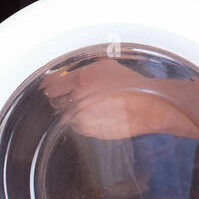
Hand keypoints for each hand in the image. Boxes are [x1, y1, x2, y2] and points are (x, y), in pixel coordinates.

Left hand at [41, 59, 183, 140]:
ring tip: (91, 103)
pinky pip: (77, 125)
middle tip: (72, 92)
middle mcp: (79, 101)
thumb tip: (66, 74)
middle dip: (61, 96)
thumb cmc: (130, 85)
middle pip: (55, 100)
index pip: (52, 85)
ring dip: (71, 109)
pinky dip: (81, 119)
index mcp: (81, 81)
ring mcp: (83, 119)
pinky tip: (97, 112)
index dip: (50, 84)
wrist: (148, 105)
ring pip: (65, 114)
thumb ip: (83, 69)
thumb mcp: (105, 66)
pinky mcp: (89, 132)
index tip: (49, 85)